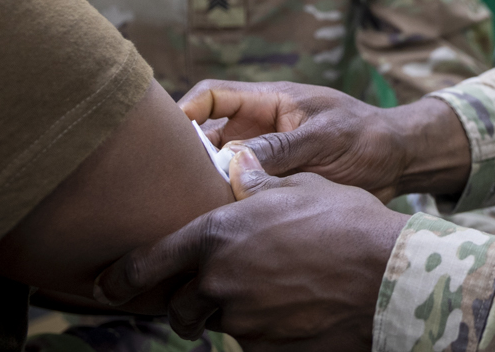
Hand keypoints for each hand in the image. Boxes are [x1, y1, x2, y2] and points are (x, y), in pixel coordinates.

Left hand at [94, 150, 407, 350]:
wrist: (388, 278)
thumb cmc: (348, 222)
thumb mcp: (301, 186)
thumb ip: (258, 182)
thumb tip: (238, 161)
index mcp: (217, 235)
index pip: (147, 263)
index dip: (121, 279)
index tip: (106, 287)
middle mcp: (218, 281)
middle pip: (180, 305)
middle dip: (190, 303)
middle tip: (216, 292)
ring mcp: (240, 322)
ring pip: (218, 324)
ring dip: (232, 314)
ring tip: (272, 295)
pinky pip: (251, 344)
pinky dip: (264, 332)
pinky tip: (293, 314)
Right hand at [180, 80, 469, 200]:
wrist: (397, 162)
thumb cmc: (365, 137)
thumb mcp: (325, 137)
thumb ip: (282, 148)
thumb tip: (232, 161)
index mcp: (267, 103)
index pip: (212, 95)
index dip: (184, 109)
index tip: (166, 135)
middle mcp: (257, 130)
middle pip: (205, 137)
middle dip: (185, 158)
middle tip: (166, 189)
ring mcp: (263, 160)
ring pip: (216, 170)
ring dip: (202, 188)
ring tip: (182, 214)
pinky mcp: (271, 187)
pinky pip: (237, 195)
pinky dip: (224, 208)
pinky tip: (213, 229)